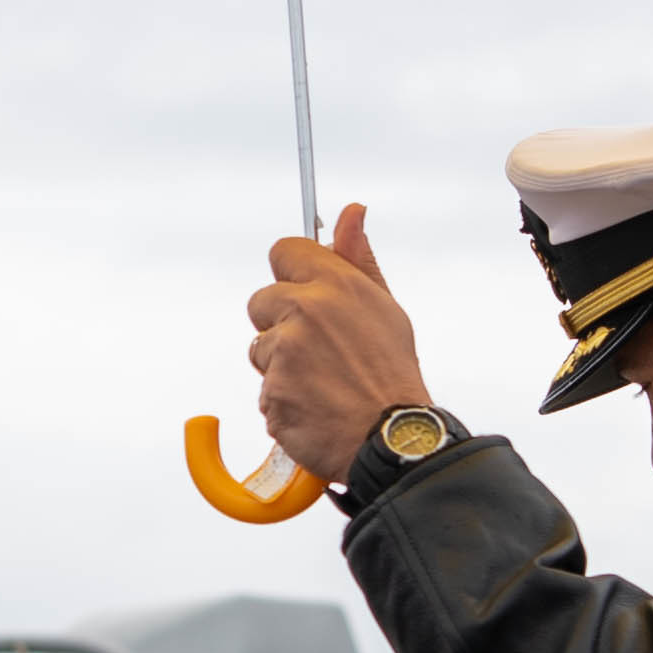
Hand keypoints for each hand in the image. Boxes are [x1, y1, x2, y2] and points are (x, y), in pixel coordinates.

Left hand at [246, 202, 435, 485]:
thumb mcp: (385, 309)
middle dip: (280, 324)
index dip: (291, 273)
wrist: (392, 439)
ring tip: (321, 384)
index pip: (284, 252)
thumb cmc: (392, 377)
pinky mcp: (272, 392)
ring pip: (259, 350)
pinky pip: (264, 390)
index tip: (303, 293)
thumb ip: (358, 260)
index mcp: (336, 285)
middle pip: (261, 301)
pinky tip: (315, 407)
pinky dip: (283, 401)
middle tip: (319, 352)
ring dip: (280, 366)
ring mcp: (285, 353)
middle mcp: (306, 312)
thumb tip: (351, 213)